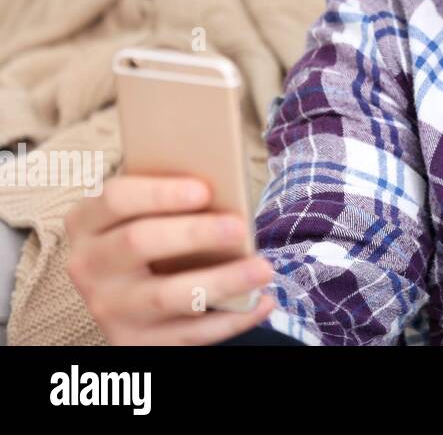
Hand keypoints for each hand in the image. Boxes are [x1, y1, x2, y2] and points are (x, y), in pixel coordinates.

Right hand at [65, 174, 276, 344]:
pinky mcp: (133, 342)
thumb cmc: (152, 233)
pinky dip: (230, 319)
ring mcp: (108, 307)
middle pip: (138, 242)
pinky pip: (187, 334)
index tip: (204, 190)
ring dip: (220, 281)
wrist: (124, 293)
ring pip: (165, 295)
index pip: (116, 198)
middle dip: (193, 233)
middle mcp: (89, 265)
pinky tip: (261, 302)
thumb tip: (227, 190)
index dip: (160, 193)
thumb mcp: (146, 212)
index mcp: (88, 222)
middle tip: (240, 227)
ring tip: (263, 268)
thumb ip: (173, 197)